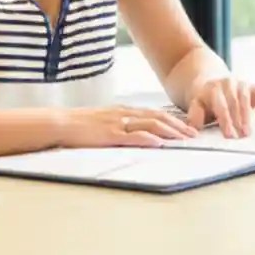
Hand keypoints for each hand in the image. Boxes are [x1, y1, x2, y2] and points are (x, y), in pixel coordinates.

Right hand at [56, 106, 199, 147]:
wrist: (60, 123)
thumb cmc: (80, 125)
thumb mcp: (104, 120)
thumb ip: (121, 124)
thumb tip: (136, 133)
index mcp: (124, 111)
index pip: (155, 114)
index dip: (174, 121)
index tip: (188, 128)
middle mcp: (125, 114)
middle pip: (158, 117)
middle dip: (179, 126)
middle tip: (194, 134)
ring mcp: (118, 123)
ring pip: (150, 124)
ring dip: (170, 132)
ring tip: (184, 139)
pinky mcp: (110, 135)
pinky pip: (132, 136)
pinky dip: (148, 139)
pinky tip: (159, 143)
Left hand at [186, 77, 254, 137]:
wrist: (214, 84)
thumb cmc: (206, 101)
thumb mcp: (196, 106)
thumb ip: (195, 117)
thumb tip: (194, 130)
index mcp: (213, 88)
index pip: (221, 106)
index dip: (225, 121)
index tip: (229, 135)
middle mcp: (228, 83)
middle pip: (234, 102)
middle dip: (238, 120)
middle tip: (241, 136)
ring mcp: (241, 83)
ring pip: (246, 97)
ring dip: (248, 116)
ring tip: (248, 132)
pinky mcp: (252, 86)